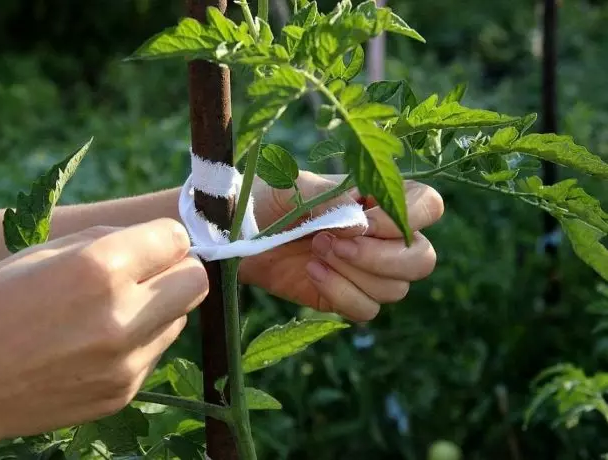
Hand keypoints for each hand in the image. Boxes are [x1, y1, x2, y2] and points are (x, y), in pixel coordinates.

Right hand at [0, 218, 207, 439]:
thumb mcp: (47, 251)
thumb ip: (113, 241)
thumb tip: (166, 242)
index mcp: (99, 270)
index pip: (178, 239)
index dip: (166, 238)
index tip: (153, 243)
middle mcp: (121, 318)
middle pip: (197, 282)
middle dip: (179, 271)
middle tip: (151, 273)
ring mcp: (125, 363)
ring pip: (180, 319)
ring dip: (160, 308)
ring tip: (116, 311)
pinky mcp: (122, 393)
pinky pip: (155, 353)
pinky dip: (140, 342)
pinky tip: (101, 343)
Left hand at [239, 172, 443, 321]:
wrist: (237, 232)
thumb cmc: (269, 198)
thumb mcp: (296, 189)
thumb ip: (331, 202)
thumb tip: (361, 226)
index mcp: (379, 199)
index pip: (427, 207)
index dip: (405, 219)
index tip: (361, 221)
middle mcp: (383, 236)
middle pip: (422, 259)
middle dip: (379, 257)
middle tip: (331, 242)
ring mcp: (368, 271)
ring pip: (396, 289)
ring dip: (352, 274)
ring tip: (314, 252)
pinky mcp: (348, 297)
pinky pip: (367, 310)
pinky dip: (340, 295)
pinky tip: (311, 273)